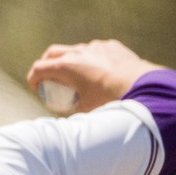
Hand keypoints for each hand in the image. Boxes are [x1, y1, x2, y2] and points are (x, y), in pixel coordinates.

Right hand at [27, 40, 161, 112]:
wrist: (142, 86)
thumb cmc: (111, 101)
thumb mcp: (86, 113)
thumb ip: (72, 116)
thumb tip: (64, 128)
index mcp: (66, 66)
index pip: (39, 68)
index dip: (33, 78)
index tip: (36, 88)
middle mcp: (78, 52)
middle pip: (53, 53)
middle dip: (46, 64)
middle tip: (48, 78)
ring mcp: (94, 47)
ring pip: (76, 50)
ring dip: (71, 60)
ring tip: (76, 77)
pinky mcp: (110, 46)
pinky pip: (96, 51)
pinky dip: (92, 60)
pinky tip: (100, 73)